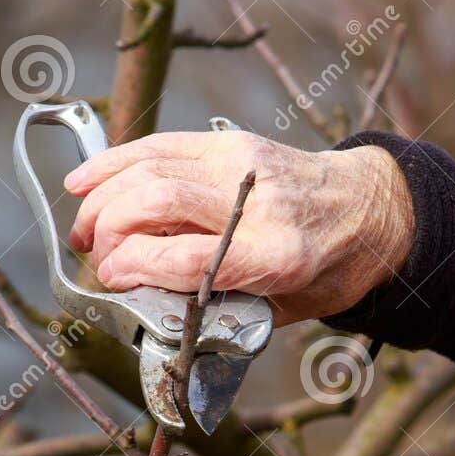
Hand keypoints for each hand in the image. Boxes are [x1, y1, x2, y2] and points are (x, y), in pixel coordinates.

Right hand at [64, 131, 413, 325]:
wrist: (372, 211)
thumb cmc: (329, 270)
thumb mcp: (284, 311)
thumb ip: (220, 312)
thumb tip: (147, 309)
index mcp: (277, 254)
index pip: (185, 256)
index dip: (134, 267)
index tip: (109, 279)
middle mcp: (256, 201)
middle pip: (159, 201)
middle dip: (110, 232)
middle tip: (95, 260)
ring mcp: (241, 163)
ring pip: (150, 167)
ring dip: (103, 199)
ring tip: (82, 233)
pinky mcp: (230, 143)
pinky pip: (159, 146)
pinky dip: (115, 162)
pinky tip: (84, 183)